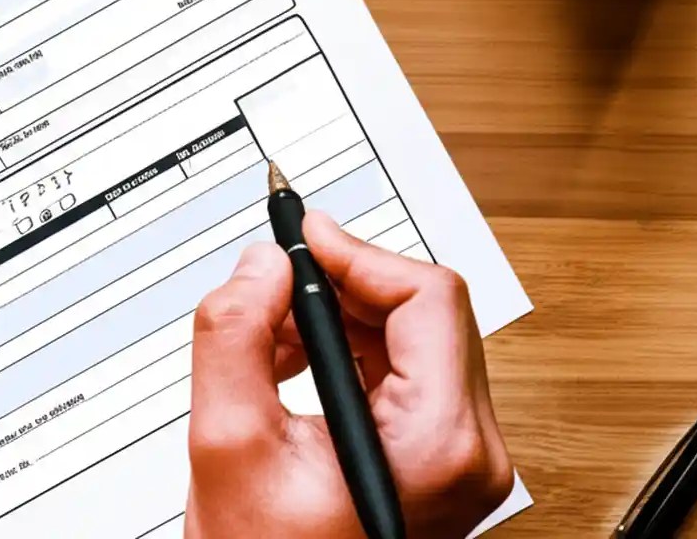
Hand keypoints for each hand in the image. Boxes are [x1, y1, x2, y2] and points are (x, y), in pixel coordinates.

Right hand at [186, 211, 513, 538]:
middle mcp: (470, 450)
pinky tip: (291, 366)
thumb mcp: (227, 443)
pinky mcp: (439, 459)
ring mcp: (460, 457)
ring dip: (340, 320)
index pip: (426, 297)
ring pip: (414, 337)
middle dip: (342, 288)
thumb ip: (235, 336)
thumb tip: (259, 267)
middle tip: (275, 286)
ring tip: (270, 339)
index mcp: (438, 442)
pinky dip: (349, 354)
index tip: (304, 236)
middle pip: (425, 312)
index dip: (357, 253)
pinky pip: (406, 373)